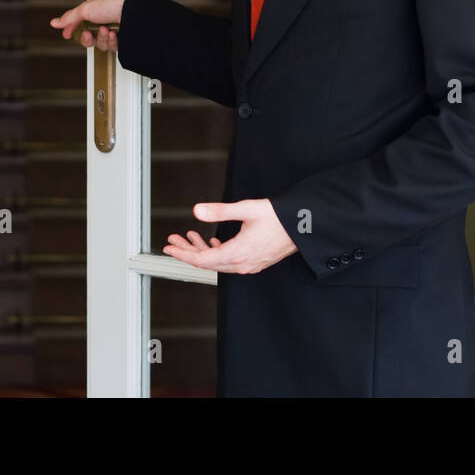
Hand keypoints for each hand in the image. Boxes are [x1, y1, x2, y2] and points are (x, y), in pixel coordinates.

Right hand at [50, 0, 128, 49]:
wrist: (133, 12)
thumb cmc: (113, 4)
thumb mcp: (85, 9)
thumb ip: (69, 18)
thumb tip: (55, 22)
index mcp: (95, 11)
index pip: (79, 23)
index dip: (72, 29)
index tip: (67, 34)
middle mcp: (104, 21)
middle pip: (89, 38)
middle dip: (87, 38)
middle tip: (89, 34)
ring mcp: (113, 31)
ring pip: (100, 44)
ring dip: (101, 38)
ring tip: (106, 30)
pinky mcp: (122, 40)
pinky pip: (111, 47)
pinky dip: (111, 41)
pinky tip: (114, 34)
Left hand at [162, 199, 297, 274]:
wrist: (303, 226)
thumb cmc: (280, 218)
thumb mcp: (247, 209)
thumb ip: (220, 211)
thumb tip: (198, 210)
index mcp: (238, 253)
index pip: (202, 260)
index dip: (183, 254)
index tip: (170, 248)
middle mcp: (243, 264)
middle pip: (207, 263)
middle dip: (188, 251)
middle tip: (174, 242)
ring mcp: (249, 265)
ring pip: (217, 263)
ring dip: (202, 251)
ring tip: (191, 237)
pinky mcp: (255, 262)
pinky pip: (229, 262)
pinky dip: (216, 253)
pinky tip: (213, 243)